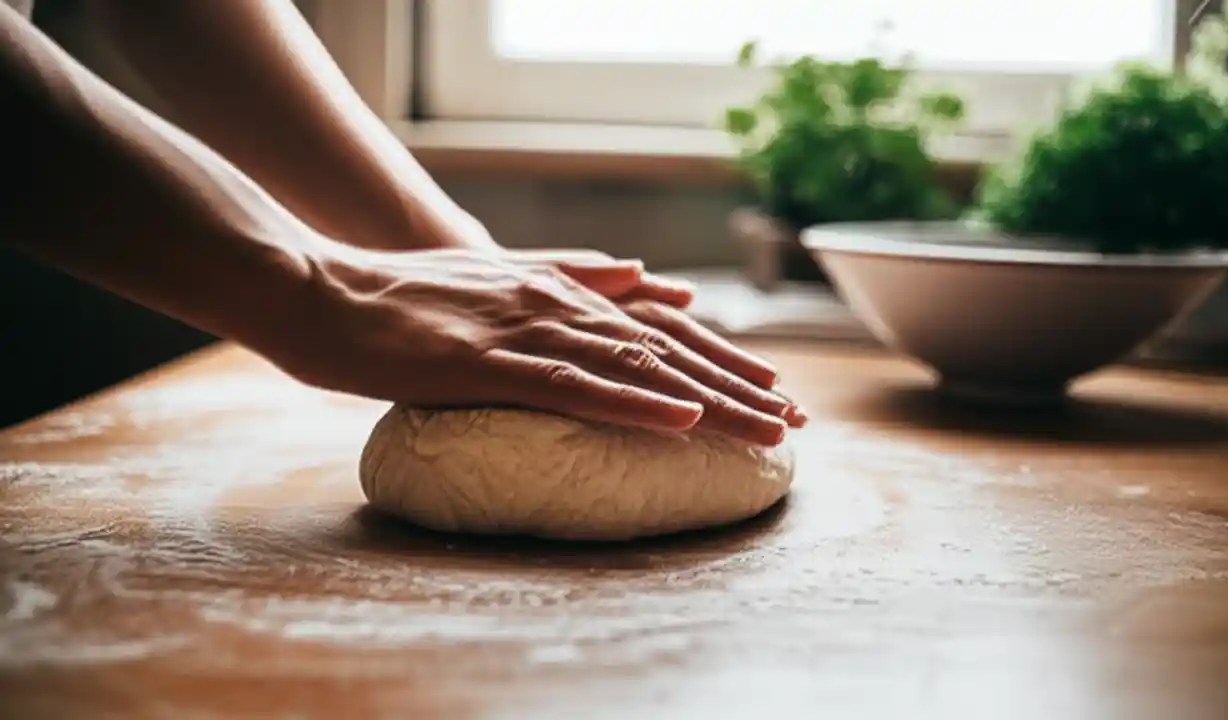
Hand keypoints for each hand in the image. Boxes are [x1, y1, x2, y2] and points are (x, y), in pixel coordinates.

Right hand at [270, 247, 801, 444]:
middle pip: (663, 349)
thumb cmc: (398, 299)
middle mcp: (555, 303)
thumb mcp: (492, 278)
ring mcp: (524, 329)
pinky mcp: (487, 362)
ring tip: (766, 429)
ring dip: (707, 401)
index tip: (768, 391)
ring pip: (635, 369)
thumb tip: (639, 273)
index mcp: (557, 292)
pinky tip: (680, 420)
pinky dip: (633, 403)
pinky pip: (573, 385)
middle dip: (734, 387)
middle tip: (793, 421)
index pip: (658, 331)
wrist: (320, 288)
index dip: (718, 362)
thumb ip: (564, 276)